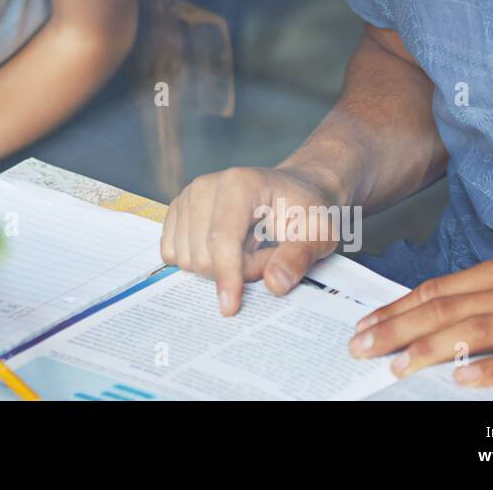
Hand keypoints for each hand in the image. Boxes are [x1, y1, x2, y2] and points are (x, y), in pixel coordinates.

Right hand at [161, 164, 349, 316]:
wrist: (292, 191)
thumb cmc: (305, 210)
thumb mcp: (318, 234)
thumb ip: (299, 258)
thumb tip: (274, 284)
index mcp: (239, 184)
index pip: (222, 239)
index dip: (226, 276)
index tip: (230, 308)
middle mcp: (205, 186)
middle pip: (202, 254)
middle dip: (235, 271)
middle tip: (266, 259)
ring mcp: (187, 197)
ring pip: (186, 258)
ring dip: (219, 268)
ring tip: (249, 251)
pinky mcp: (177, 211)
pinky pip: (174, 254)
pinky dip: (201, 262)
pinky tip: (226, 250)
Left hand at [348, 255, 492, 396]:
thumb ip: (476, 304)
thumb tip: (419, 322)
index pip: (436, 291)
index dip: (397, 309)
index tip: (365, 327)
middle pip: (447, 309)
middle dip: (400, 329)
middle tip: (366, 348)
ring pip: (478, 331)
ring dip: (433, 349)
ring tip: (402, 366)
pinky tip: (465, 380)